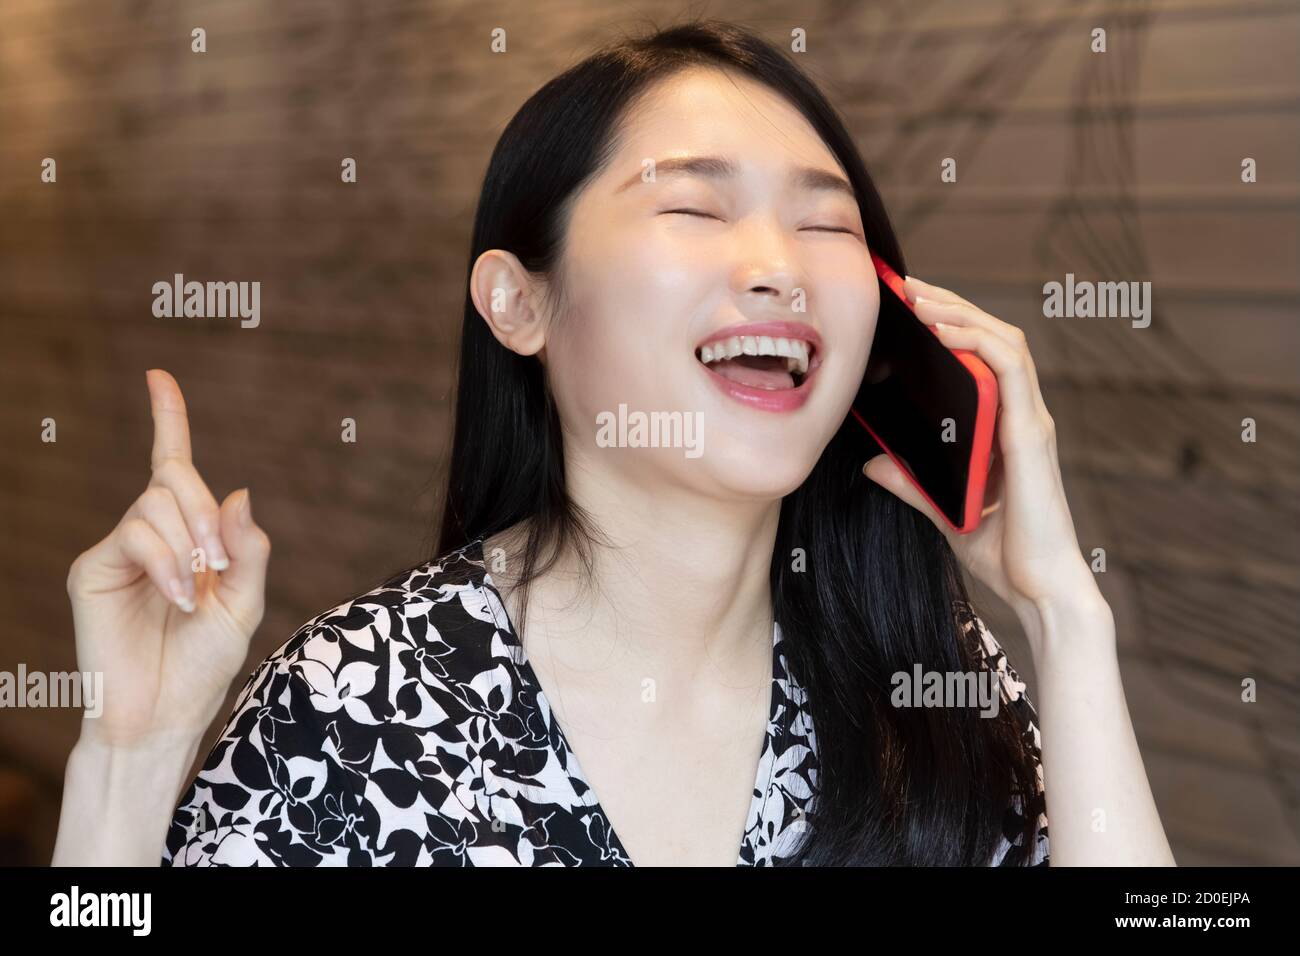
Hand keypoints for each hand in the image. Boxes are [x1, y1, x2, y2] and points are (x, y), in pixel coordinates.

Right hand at [65, 369, 270, 748]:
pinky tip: (177, 598)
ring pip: (155, 501)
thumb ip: (247, 549)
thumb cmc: (203, 664)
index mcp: (187, 537)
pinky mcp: (92, 568)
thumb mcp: (245, 604)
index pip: (174, 466)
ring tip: (196, 592)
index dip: (167, 418)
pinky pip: (134, 533)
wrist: (163, 714)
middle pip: (175, 478)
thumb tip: (238, 490)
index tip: (158, 376)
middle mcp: (149, 535)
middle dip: (204, 512)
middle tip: (218, 566)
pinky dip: (166, 562)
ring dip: (188, 543)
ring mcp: (119, 550)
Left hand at [861, 275, 1100, 627]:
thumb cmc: (1003, 555)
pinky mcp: (1030, 436)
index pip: (982, 359)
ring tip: (919, 298)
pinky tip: (945, 330)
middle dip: (950, 306)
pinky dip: (978, 342)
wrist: (1040, 591)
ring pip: (1003, 343)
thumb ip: (912, 485)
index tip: (909, 310)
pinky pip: (1008, 370)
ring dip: (960, 314)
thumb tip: (872, 465)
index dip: (951, 326)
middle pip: (991, 340)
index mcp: (1004, 430)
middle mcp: (1022, 418)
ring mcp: (1029, 423)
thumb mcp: (943, 511)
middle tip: (906, 287)